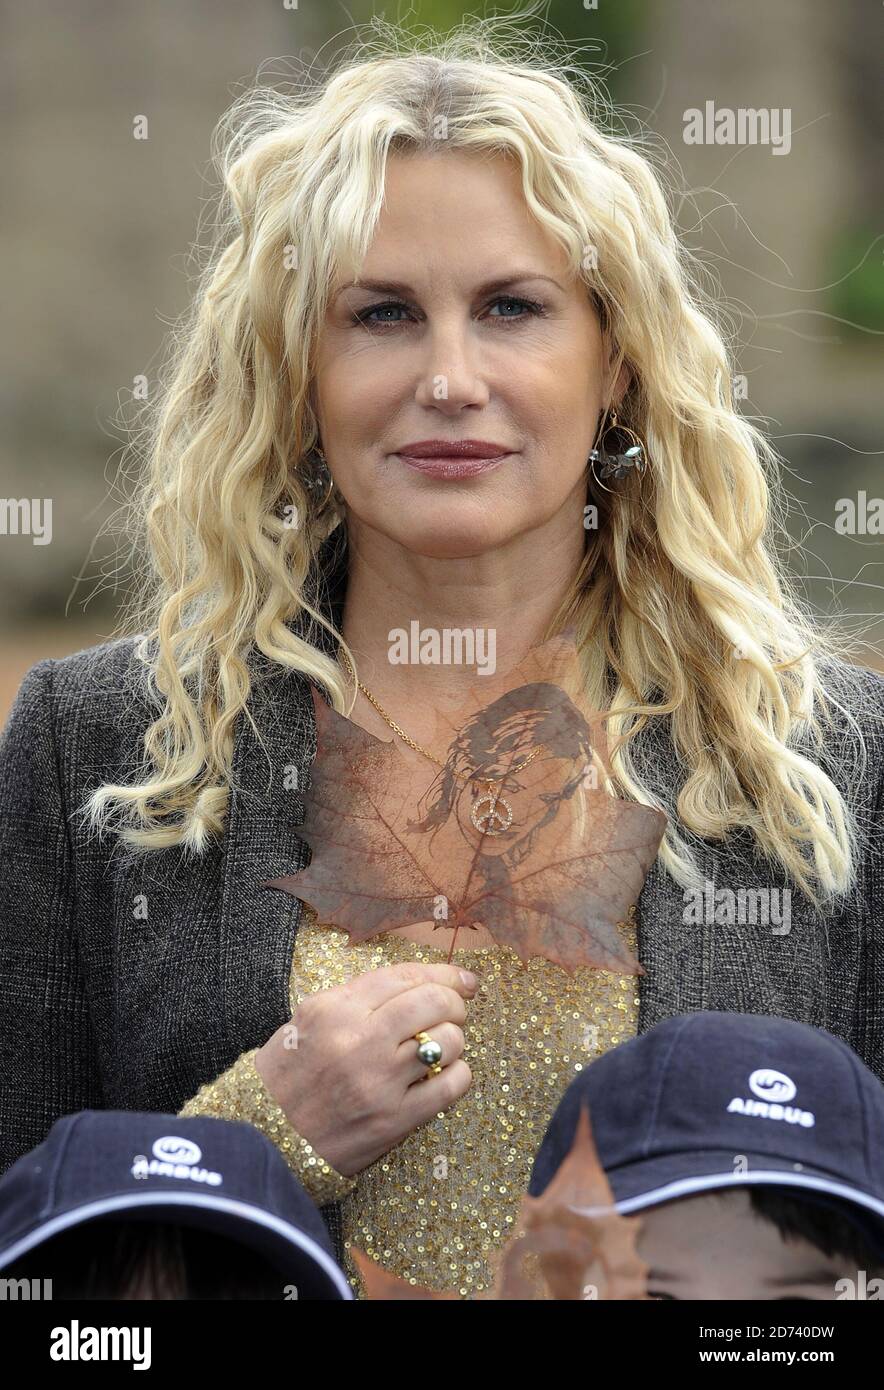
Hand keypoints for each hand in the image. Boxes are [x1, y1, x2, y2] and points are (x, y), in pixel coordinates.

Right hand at [254, 960, 476, 1176]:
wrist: (267, 1140)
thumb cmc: (289, 1076)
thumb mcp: (308, 1021)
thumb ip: (359, 998)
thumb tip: (421, 984)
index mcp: (334, 1009)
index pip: (405, 976)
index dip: (443, 974)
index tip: (462, 979)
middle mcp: (358, 1040)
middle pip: (434, 1002)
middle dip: (454, 1002)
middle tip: (454, 1012)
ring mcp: (379, 1081)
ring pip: (448, 1040)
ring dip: (453, 1040)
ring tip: (438, 1049)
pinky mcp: (394, 1120)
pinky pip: (451, 1085)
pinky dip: (458, 1074)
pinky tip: (442, 1075)